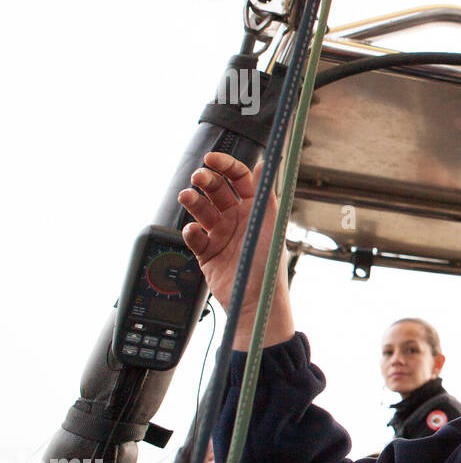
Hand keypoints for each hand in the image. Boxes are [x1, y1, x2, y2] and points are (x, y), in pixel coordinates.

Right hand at [177, 153, 294, 347]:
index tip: (211, 159)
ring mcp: (221, 235)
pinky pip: (194, 236)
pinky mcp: (207, 253)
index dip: (225, 165)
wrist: (254, 303)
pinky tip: (194, 232)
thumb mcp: (270, 225)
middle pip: (216, 190)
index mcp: (255, 209)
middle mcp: (237, 219)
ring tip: (187, 198)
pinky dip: (190, 231)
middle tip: (198, 178)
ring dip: (193, 201)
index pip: (238, 178)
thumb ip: (266, 194)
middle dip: (205, 180)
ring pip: (201, 210)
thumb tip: (266, 163)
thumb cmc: (268, 265)